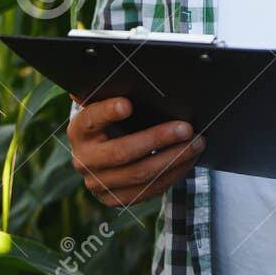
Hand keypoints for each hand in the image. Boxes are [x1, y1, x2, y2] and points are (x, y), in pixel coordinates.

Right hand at [67, 96, 205, 207]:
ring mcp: (97, 184)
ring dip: (173, 159)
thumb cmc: (112, 120)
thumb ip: (112, 92)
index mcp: (79, 130)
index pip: (91, 118)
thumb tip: (127, 75)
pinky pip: (147, 191)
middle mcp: (83, 159)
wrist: (101, 152)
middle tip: (186, 128)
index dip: (108, 112)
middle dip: (158, 139)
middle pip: (122, 152)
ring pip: (140, 175)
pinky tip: (188, 160)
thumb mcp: (107, 104)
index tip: (128, 104)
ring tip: (196, 143)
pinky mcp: (114, 199)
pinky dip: (172, 175)